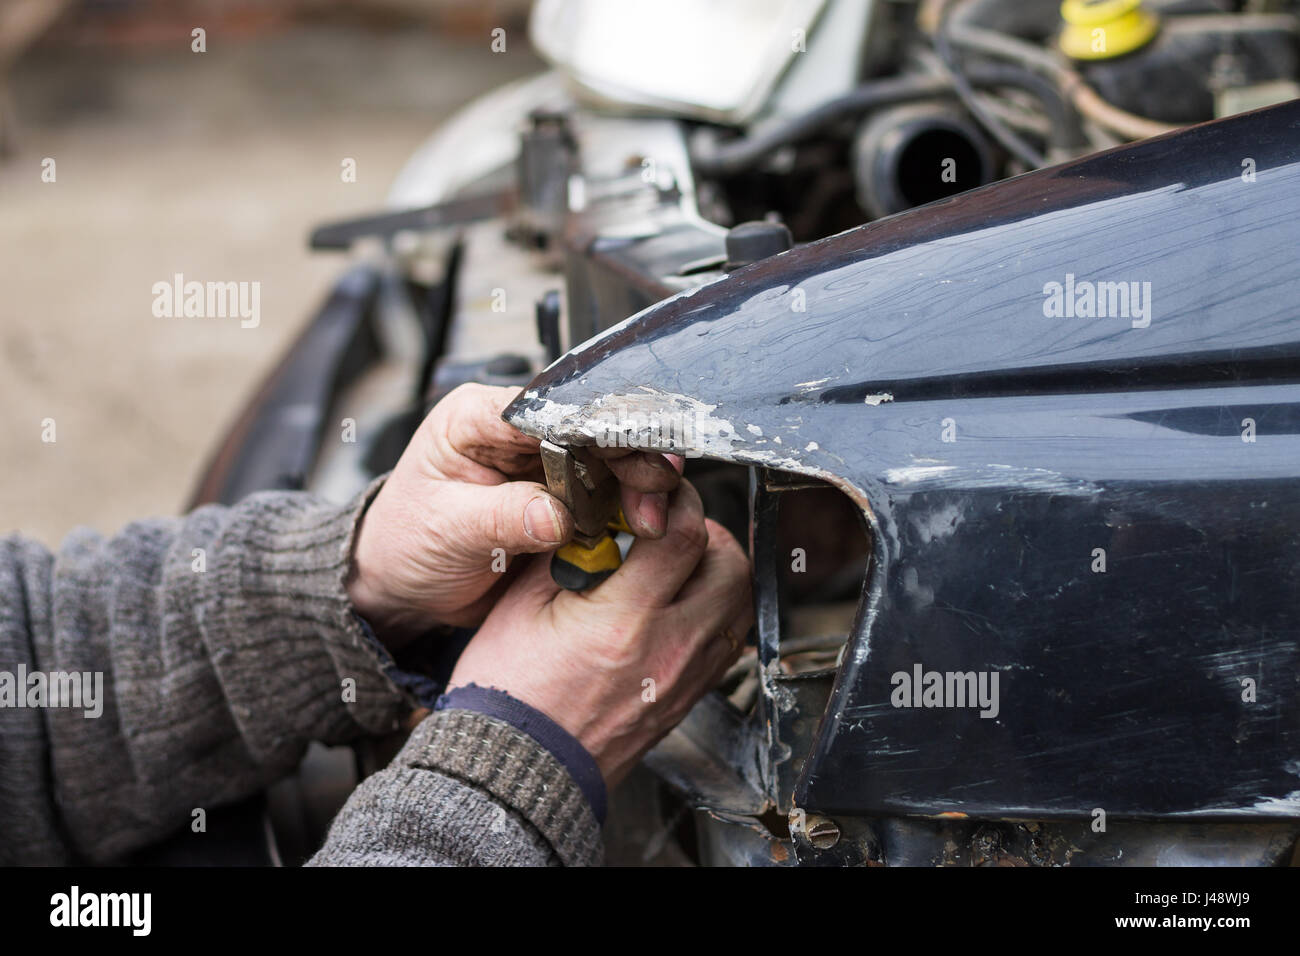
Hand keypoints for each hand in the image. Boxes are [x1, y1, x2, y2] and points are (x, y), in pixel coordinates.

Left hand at [346, 383, 681, 646]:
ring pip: (607, 462)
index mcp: (480, 418)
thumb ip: (502, 518)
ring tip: (654, 518)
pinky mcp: (559, 499)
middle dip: (630, 458)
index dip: (597, 429)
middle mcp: (516, 433)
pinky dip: (626, 514)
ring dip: (637, 488)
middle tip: (655, 494)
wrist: (401, 585)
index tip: (632, 456)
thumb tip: (556, 514)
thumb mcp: (446, 529)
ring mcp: (541, 466)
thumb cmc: (404, 544)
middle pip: (590, 429)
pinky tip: (643, 528)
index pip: (550, 409)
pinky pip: (604, 498)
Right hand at [446, 480, 753, 786]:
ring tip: (678, 564)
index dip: (677, 501)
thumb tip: (596, 516)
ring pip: (740, 603)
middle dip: (708, 533)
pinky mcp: (689, 697)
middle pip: (732, 566)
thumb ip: (564, 552)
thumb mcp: (520, 606)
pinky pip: (728, 641)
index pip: (684, 536)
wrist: (520, 770)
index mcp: (623, 620)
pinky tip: (679, 605)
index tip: (658, 495)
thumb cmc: (510, 695)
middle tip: (672, 527)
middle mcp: (669, 649)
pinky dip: (716, 611)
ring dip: (717, 572)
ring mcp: (686, 678)